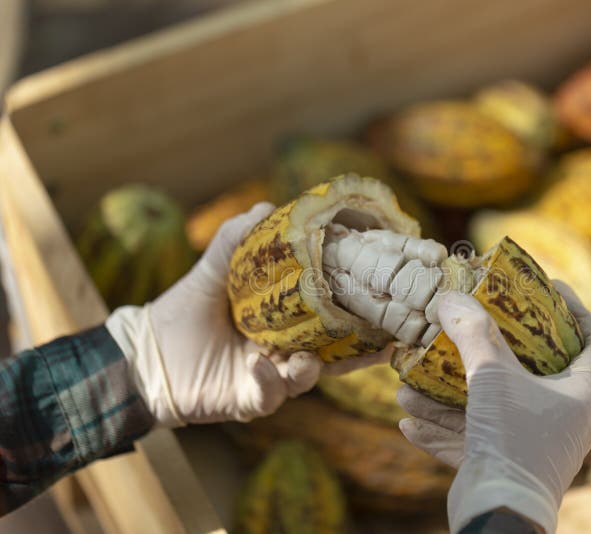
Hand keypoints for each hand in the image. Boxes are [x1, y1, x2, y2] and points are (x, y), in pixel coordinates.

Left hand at [106, 202, 389, 426]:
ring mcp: (270, 377)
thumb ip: (234, 240)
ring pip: (306, 377)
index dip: (352, 308)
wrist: (144, 355)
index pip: (327, 316)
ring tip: (305, 360)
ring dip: (310, 369)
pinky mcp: (248, 400)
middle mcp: (284, 350)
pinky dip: (266, 382)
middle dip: (355, 348)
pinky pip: (267, 396)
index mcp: (283, 321)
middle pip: (331, 352)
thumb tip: (266, 206)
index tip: (374, 292)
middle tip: (376, 337)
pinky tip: (256, 365)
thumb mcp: (211, 271)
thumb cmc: (183, 311)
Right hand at [397, 281, 590, 533]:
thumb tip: (450, 297)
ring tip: (410, 383)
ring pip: (488, 408)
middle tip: (471, 325)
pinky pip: (470, 440)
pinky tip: (407, 422)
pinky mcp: (503, 467)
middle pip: (531, 372)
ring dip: (446, 397)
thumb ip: (472, 334)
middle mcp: (559, 419)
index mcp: (578, 394)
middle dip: (490, 351)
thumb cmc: (514, 439)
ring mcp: (531, 444)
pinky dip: (441, 430)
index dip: (576, 311)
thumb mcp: (493, 376)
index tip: (551, 287)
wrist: (500, 515)